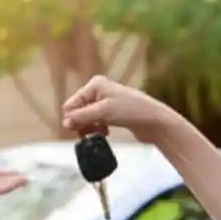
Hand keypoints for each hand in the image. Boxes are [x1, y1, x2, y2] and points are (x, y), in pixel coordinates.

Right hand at [61, 75, 183, 143]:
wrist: (154, 121)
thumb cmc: (132, 111)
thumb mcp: (104, 112)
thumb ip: (82, 117)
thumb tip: (65, 122)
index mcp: (95, 85)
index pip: (72, 104)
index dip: (73, 119)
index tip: (79, 131)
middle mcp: (99, 91)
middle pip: (78, 111)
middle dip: (82, 124)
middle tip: (90, 134)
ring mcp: (106, 102)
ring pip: (86, 118)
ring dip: (89, 128)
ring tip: (99, 134)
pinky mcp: (112, 113)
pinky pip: (96, 122)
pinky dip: (97, 129)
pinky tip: (105, 133)